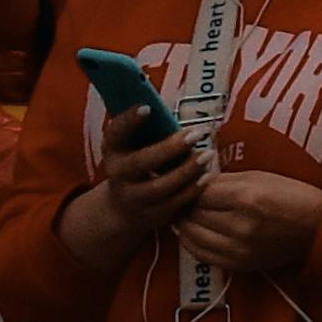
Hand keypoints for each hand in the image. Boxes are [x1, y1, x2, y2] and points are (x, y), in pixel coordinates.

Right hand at [58, 111, 214, 273]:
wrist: (124, 208)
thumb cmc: (137, 163)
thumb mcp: (133, 145)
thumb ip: (149, 129)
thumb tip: (167, 107)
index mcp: (113, 151)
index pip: (115, 134)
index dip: (129, 121)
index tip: (148, 107)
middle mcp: (119, 175)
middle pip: (140, 163)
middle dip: (169, 148)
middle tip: (195, 133)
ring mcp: (134, 198)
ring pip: (160, 187)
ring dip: (186, 170)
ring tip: (207, 154)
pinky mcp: (153, 214)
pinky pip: (175, 203)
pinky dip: (193, 189)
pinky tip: (207, 175)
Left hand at [179, 167, 321, 285]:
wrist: (318, 228)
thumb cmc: (293, 197)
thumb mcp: (260, 176)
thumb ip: (224, 180)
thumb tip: (195, 181)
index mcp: (246, 197)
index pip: (198, 192)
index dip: (190, 185)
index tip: (188, 181)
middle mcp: (239, 226)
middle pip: (192, 214)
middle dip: (185, 203)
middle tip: (184, 195)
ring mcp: (237, 249)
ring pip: (191, 235)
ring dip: (185, 222)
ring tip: (187, 212)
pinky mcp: (237, 264)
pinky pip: (200, 254)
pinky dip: (191, 241)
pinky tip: (193, 230)